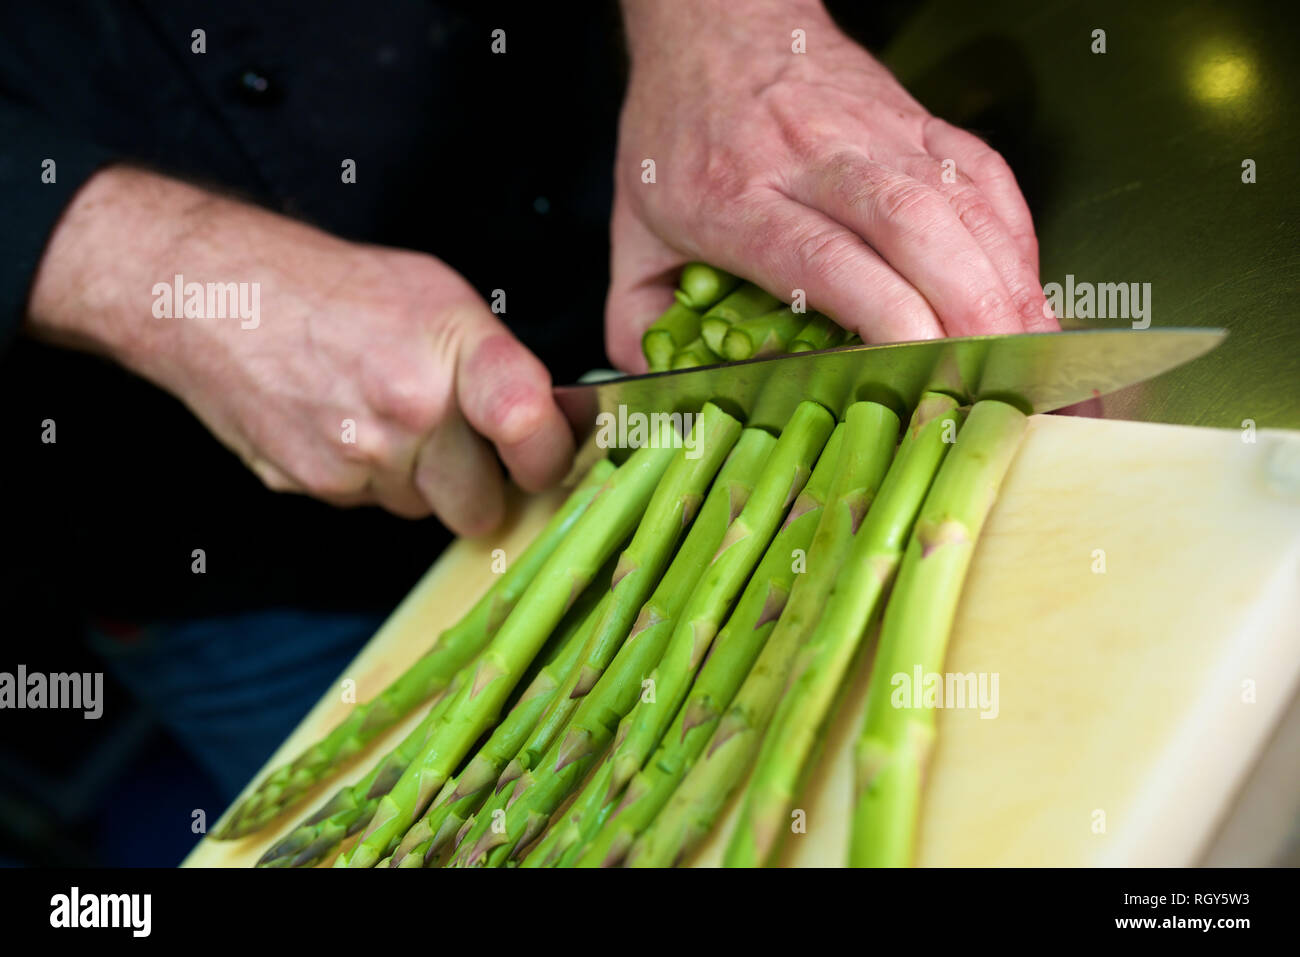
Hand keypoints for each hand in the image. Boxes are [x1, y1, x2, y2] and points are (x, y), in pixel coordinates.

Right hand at [27, 167, 572, 535]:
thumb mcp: (439, 297)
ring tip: (387, 417)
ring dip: (419, 481)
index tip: (546, 458)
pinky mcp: (314, 485)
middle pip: (480, 508)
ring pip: (422, 509)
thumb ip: (500, 364)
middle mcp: (410, 412)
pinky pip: (370, 504)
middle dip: (478, 488)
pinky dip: (369, 478)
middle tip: (464, 449)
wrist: (217, 297)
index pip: (530, 431)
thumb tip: (557, 423)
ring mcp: (359, 457)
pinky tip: (346, 426)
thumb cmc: (336, 289)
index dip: (550, 457)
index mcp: (453, 353)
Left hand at [607, 0, 1057, 370]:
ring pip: (961, 200)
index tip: (916, 364)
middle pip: (910, 223)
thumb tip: (657, 395)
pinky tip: (1028, 294)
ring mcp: (878, 134)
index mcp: (738, 195)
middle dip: (967, 305)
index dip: (881, 311)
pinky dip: (1016, 241)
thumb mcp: (632, 232)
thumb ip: (636, 319)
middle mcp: (815, 159)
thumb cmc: (678, 134)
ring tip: (1036, 350)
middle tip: (999, 374)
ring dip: (1007, 279)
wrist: (715, 22)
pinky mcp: (922, 121)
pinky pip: (986, 178)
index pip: (822, 255)